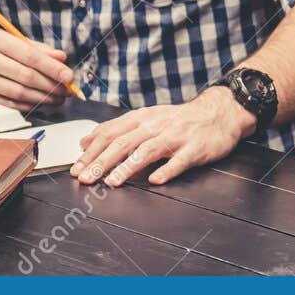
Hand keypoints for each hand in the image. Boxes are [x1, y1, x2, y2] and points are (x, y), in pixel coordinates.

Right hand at [0, 27, 70, 111]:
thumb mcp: (11, 38)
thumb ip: (38, 48)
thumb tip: (61, 58)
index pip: (29, 56)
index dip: (52, 68)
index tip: (68, 76)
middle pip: (25, 76)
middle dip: (50, 85)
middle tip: (67, 90)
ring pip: (19, 93)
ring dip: (43, 98)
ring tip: (58, 99)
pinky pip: (10, 103)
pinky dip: (30, 105)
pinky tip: (42, 103)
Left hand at [69, 87, 255, 186]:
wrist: (218, 112)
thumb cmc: (179, 119)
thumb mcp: (146, 118)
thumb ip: (117, 130)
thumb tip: (85, 142)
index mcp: (142, 118)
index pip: (110, 133)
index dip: (92, 150)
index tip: (76, 167)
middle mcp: (155, 125)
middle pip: (124, 142)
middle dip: (101, 161)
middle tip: (86, 178)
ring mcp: (176, 136)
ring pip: (147, 150)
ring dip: (127, 166)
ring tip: (112, 181)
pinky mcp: (195, 148)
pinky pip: (179, 160)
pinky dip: (167, 170)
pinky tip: (156, 180)